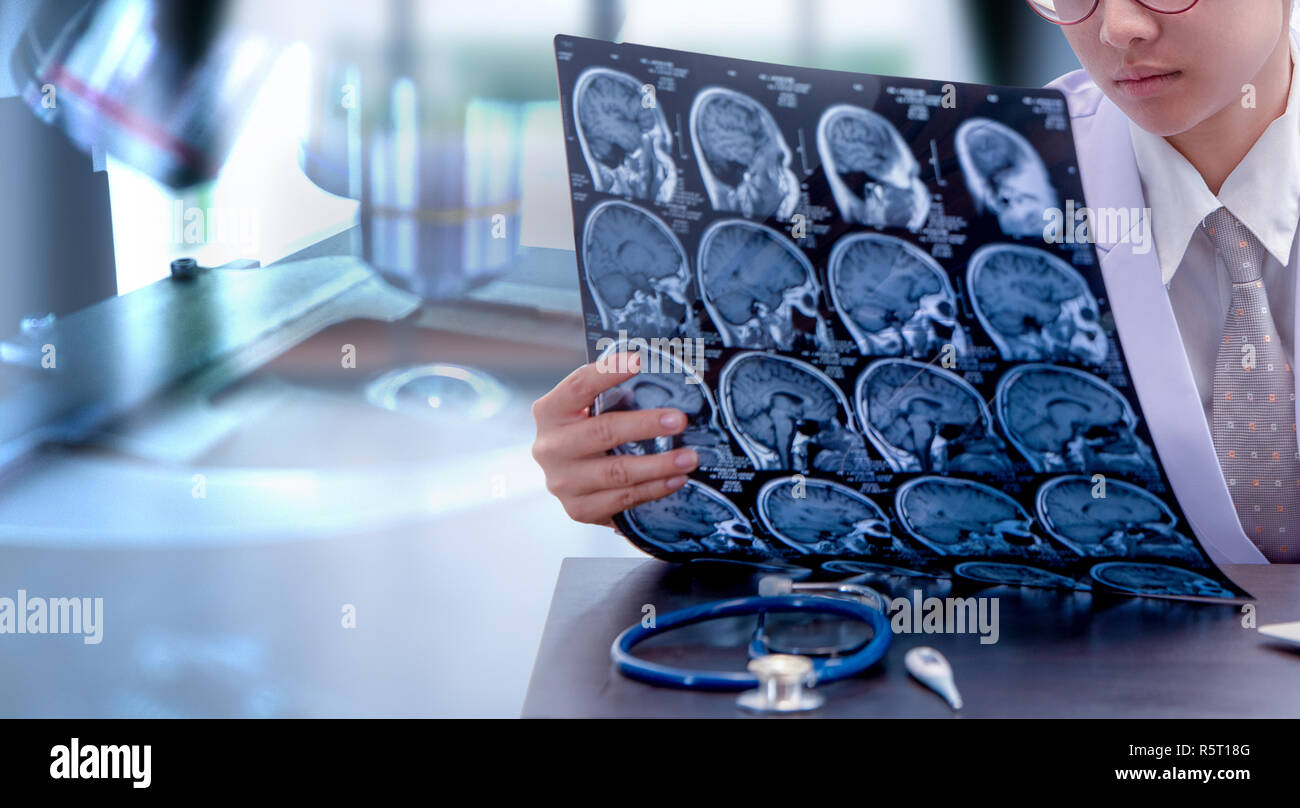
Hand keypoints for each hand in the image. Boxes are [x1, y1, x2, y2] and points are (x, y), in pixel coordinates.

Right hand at [531, 352, 698, 525]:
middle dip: (646, 425)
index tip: (638, 360)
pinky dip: (653, 490)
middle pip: (603, 431)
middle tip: (680, 420)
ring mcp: (562, 481)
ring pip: (617, 472)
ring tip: (689, 458)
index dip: (607, 372)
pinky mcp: (578, 508)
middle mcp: (550, 447)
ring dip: (659, 464)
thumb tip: (663, 376)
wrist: (567, 477)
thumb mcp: (589, 410)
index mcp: (550, 412)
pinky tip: (675, 480)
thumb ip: (612, 394)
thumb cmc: (586, 433)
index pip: (577, 386)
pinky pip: (622, 499)